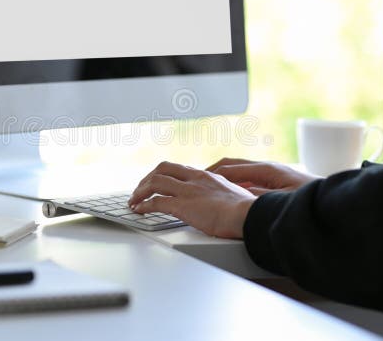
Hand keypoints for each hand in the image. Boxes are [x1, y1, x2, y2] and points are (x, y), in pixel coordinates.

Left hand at [127, 161, 256, 238]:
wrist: (248, 215)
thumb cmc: (246, 210)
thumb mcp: (233, 194)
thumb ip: (221, 194)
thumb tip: (222, 202)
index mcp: (206, 175)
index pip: (178, 168)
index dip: (163, 174)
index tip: (157, 182)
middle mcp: (194, 179)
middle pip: (162, 169)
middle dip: (147, 179)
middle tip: (140, 190)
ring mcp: (188, 191)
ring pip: (155, 183)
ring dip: (140, 192)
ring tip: (133, 201)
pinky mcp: (183, 206)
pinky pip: (156, 203)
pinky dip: (144, 206)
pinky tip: (139, 211)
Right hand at [206, 158, 317, 195]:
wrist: (335, 203)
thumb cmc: (311, 202)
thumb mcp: (280, 202)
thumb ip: (256, 198)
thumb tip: (236, 196)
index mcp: (266, 170)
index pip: (229, 168)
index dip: (210, 174)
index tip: (195, 179)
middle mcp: (268, 169)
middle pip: (233, 166)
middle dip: (214, 172)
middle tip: (197, 180)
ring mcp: (273, 175)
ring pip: (242, 173)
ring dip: (225, 178)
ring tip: (211, 186)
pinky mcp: (279, 183)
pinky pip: (251, 180)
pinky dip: (237, 184)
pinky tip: (234, 195)